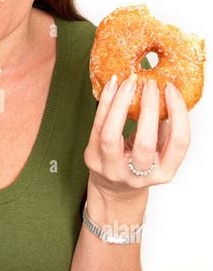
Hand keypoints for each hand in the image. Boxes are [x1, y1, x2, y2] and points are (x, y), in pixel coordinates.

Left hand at [84, 73, 190, 199]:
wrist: (113, 188)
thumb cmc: (138, 164)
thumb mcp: (158, 152)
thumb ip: (163, 128)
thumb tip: (165, 92)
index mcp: (163, 172)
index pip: (178, 143)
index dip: (178, 114)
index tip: (171, 90)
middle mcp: (138, 175)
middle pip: (145, 143)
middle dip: (148, 109)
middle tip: (149, 84)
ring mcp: (112, 170)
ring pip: (112, 135)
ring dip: (120, 104)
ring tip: (127, 82)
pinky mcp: (93, 160)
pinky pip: (96, 128)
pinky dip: (104, 104)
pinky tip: (111, 88)